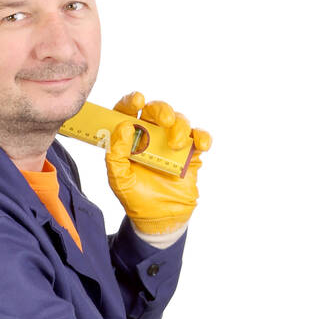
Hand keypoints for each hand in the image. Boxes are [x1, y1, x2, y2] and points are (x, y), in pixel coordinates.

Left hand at [105, 92, 210, 237]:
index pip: (127, 111)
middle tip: (164, 121)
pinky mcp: (189, 153)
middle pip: (157, 110)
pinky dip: (202, 138)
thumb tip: (124, 128)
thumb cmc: (136, 197)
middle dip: (162, 110)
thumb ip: (115, 155)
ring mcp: (171, 143)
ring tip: (175, 145)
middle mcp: (151, 135)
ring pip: (180, 120)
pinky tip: (200, 145)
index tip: (137, 101)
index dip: (131, 101)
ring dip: (180, 128)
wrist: (159, 218)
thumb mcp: (119, 180)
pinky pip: (200, 137)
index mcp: (129, 138)